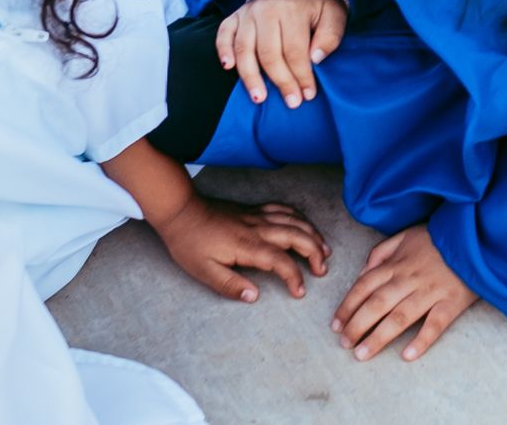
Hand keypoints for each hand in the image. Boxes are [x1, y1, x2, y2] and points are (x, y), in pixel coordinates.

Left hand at [154, 192, 330, 304]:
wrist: (181, 211)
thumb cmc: (190, 243)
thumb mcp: (203, 271)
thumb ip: (230, 286)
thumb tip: (254, 297)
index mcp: (248, 246)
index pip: (281, 262)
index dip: (295, 277)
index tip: (300, 292)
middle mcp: (259, 228)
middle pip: (297, 236)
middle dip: (315, 252)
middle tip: (322, 269)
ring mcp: (258, 216)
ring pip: (295, 221)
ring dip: (313, 234)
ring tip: (324, 249)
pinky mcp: (254, 210)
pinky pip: (284, 209)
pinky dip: (299, 216)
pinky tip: (304, 224)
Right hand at [218, 0, 347, 108]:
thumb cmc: (317, 4)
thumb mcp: (333, 15)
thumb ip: (330, 36)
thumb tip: (315, 59)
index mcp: (292, 10)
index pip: (295, 51)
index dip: (301, 76)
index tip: (307, 95)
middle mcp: (266, 10)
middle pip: (269, 53)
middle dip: (281, 81)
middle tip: (291, 102)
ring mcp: (248, 12)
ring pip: (244, 48)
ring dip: (250, 76)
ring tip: (259, 98)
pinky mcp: (235, 15)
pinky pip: (223, 33)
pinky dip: (223, 50)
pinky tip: (228, 67)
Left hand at [332, 224, 477, 361]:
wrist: (476, 235)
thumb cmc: (439, 238)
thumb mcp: (407, 235)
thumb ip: (383, 251)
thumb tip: (363, 271)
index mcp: (398, 263)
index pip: (364, 286)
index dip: (347, 306)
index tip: (336, 325)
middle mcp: (410, 279)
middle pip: (377, 304)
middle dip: (357, 325)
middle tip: (344, 345)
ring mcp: (431, 291)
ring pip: (400, 317)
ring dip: (379, 337)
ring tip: (362, 354)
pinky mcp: (451, 302)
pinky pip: (435, 323)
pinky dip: (422, 340)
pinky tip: (407, 355)